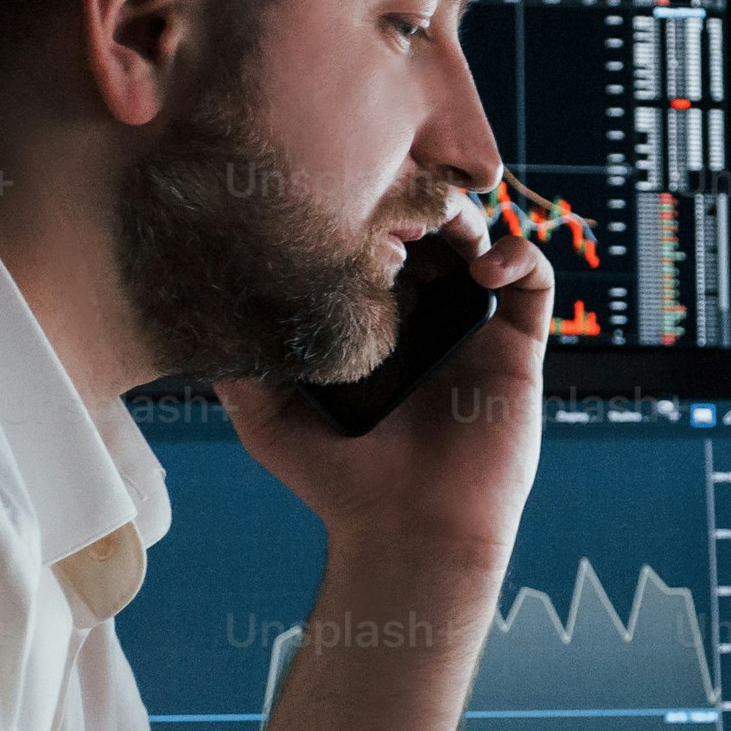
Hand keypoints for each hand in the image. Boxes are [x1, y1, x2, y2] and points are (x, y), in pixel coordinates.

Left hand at [214, 206, 553, 582]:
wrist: (409, 531)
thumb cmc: (338, 483)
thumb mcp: (265, 419)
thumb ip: (238, 365)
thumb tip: (195, 310)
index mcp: (370, 322)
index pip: (371, 242)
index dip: (364, 211)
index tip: (344, 201)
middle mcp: (422, 317)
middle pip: (426, 229)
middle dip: (413, 201)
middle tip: (394, 199)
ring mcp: (472, 328)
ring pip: (481, 239)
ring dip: (464, 215)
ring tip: (440, 221)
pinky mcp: (518, 347)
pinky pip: (534, 281)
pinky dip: (519, 254)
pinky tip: (483, 269)